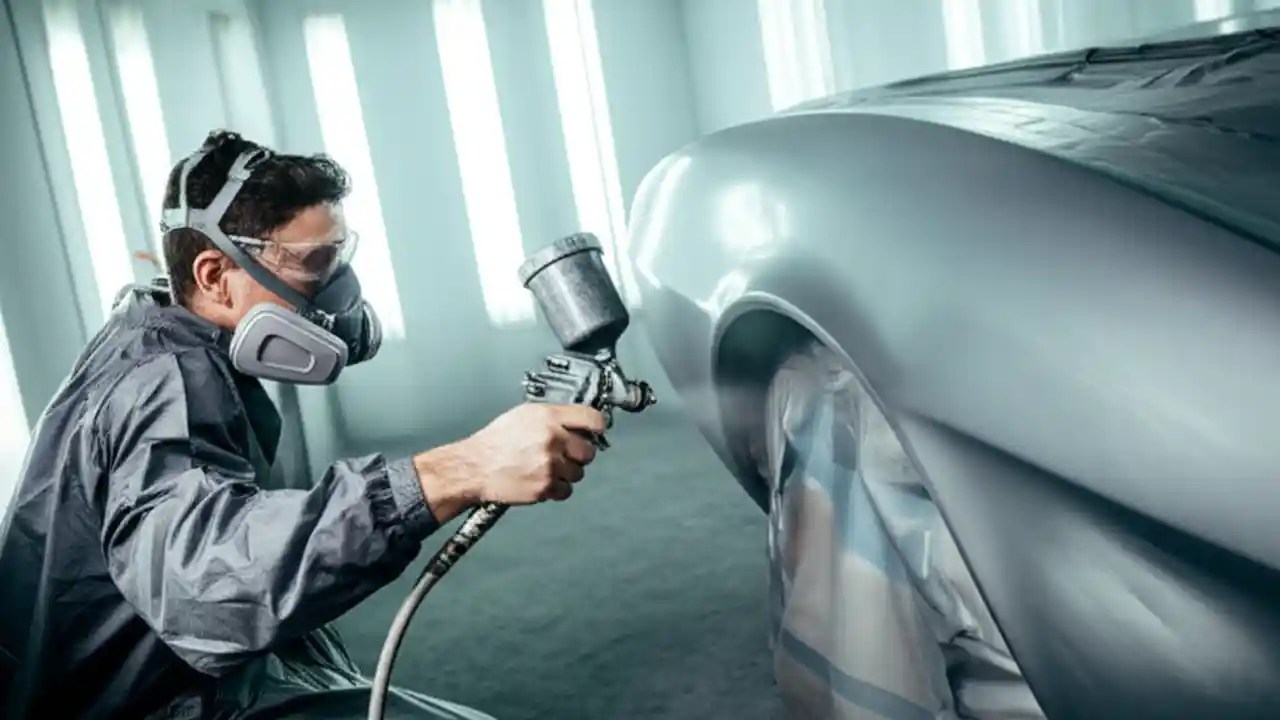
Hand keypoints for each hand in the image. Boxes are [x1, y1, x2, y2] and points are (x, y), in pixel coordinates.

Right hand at [413, 404, 605, 521]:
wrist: (474, 467)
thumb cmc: (495, 442)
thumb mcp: (523, 415)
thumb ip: (553, 417)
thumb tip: (577, 422)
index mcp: (547, 417)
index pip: (591, 418)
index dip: (597, 425)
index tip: (597, 430)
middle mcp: (552, 439)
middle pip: (589, 450)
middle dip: (579, 454)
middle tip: (565, 455)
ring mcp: (550, 464)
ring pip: (578, 473)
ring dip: (567, 473)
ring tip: (546, 468)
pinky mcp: (545, 487)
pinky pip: (567, 490)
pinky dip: (557, 489)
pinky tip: (542, 480)